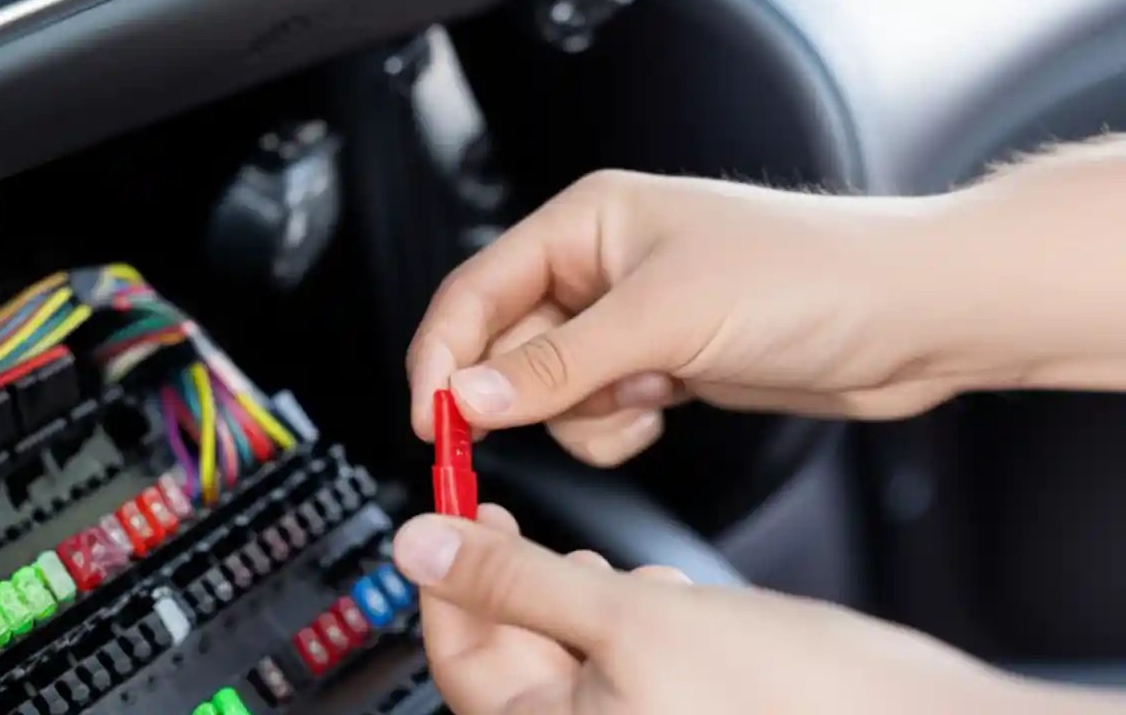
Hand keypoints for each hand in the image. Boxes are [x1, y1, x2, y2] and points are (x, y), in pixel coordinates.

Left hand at [394, 505, 1120, 714]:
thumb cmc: (786, 694)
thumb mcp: (626, 615)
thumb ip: (516, 581)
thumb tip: (425, 549)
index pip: (457, 658)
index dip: (442, 578)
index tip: (440, 516)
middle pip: (508, 654)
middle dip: (508, 581)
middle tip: (498, 515)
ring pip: (566, 652)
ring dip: (569, 594)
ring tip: (589, 556)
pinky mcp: (677, 711)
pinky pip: (621, 663)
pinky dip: (625, 617)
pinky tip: (655, 592)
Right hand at [407, 170, 992, 465]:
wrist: (910, 317)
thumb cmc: (809, 277)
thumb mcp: (665, 319)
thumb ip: (558, 364)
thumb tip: (469, 396)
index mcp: (587, 223)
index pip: (477, 292)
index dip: (442, 355)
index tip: (429, 420)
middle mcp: (602, 268)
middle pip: (508, 346)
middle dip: (524, 393)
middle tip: (545, 421)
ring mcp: (633, 321)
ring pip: (552, 390)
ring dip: (583, 414)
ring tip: (645, 396)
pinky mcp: (663, 365)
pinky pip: (600, 411)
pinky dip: (618, 425)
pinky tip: (665, 407)